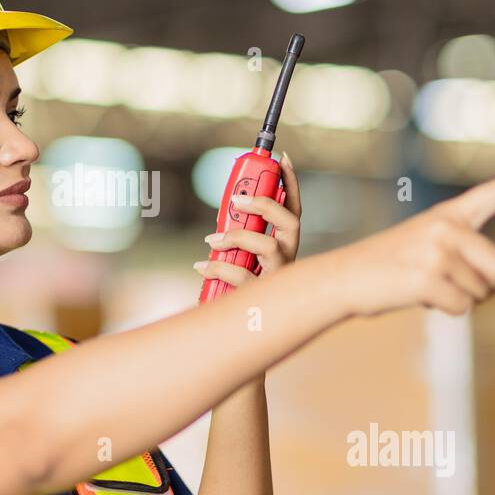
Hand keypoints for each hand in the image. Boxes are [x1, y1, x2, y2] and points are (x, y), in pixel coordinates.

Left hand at [194, 152, 301, 288]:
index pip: (293, 210)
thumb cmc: (239, 293)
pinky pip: (241, 275)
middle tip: (237, 200)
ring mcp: (278, 280)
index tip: (282, 158)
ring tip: (211, 239)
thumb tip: (223, 219)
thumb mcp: (237, 260)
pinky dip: (216, 267)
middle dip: (266, 204)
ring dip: (236, 236)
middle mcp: (288, 261)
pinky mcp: (263, 298)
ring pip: (268, 247)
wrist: (244, 336)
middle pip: (291, 223)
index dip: (291, 184)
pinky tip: (200, 266)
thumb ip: (236, 239)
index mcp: (283, 247)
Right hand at [331, 153, 494, 318]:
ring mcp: (435, 250)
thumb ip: (480, 266)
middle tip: (445, 281)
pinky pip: (463, 308)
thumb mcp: (439, 260)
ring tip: (424, 285)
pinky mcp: (426, 277)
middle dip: (483, 286)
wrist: (343, 279)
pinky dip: (447, 311)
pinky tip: (419, 296)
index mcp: (449, 215)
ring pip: (482, 292)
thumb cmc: (393, 270)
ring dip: (459, 299)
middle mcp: (445, 226)